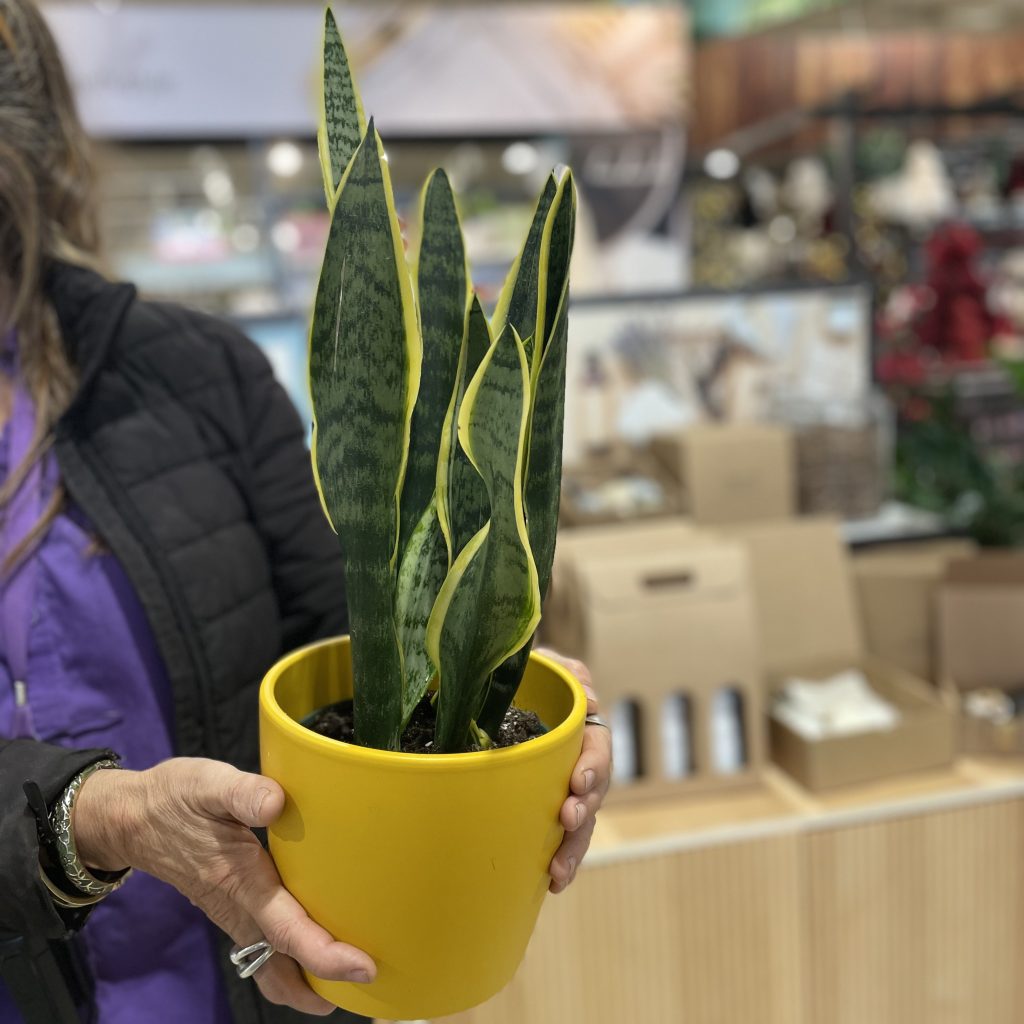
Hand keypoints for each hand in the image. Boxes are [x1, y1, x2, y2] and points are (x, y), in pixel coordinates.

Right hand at [74, 758, 374, 1015]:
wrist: (131, 819)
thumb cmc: (174, 799)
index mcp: (241, 882)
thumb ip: (242, 792)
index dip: (325, 955)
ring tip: (345, 979)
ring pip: (270, 964)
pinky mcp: (231, 907)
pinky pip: (263, 948)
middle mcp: (238, 908)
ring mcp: (233, 913)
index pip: (288, 931)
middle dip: (319, 985)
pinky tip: (313, 946)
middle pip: (281, 965)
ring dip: (303, 980)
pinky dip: (290, 961)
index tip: (363, 967)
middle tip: (366, 985)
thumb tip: (276, 802)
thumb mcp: (208, 784)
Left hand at [538, 652, 611, 893]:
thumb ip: (566, 670)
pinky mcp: (547, 808)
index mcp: (584, 729)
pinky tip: (551, 883)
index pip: (597, 748)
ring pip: (581, 823)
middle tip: (568, 821)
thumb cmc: (529, 676)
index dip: (593, 767)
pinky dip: (560, 861)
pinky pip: (559, 838)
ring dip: (573, 848)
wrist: (502, 692)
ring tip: (558, 872)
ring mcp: (566, 789)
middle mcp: (581, 763)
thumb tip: (588, 696)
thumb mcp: (547, 665)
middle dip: (584, 811)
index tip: (578, 784)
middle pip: (594, 793)